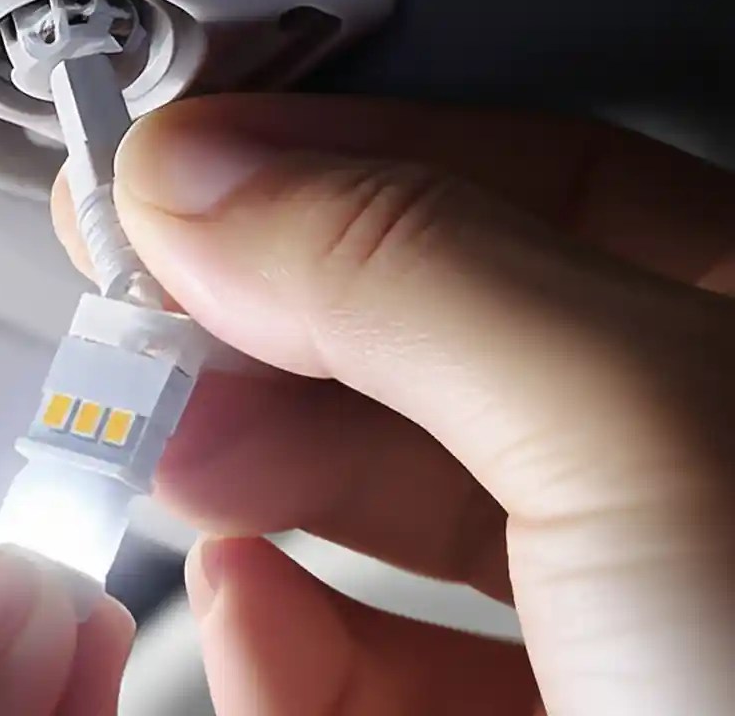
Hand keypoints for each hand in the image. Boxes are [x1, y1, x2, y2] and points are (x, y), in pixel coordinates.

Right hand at [55, 96, 734, 714]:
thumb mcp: (635, 432)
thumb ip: (414, 278)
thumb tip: (206, 186)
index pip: (544, 183)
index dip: (349, 156)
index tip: (185, 165)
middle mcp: (695, 472)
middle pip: (444, 342)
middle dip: (268, 320)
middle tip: (141, 309)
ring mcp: (623, 615)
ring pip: (405, 500)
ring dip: (255, 468)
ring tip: (170, 452)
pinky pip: (394, 668)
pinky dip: (288, 639)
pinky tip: (243, 603)